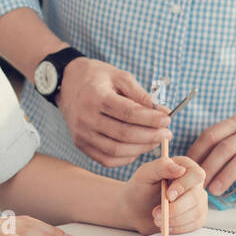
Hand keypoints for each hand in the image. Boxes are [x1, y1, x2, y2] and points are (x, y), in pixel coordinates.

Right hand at [56, 57, 170, 167]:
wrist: (67, 82)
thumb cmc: (97, 77)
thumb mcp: (120, 76)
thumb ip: (141, 94)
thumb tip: (162, 112)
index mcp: (96, 96)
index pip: (128, 113)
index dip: (151, 119)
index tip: (168, 118)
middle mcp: (86, 117)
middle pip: (124, 134)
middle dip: (151, 136)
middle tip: (167, 133)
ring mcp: (81, 133)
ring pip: (116, 150)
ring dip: (141, 148)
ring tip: (156, 141)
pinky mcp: (80, 144)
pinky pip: (106, 159)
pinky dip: (126, 158)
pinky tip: (138, 148)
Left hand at [121, 155, 206, 234]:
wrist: (136, 209)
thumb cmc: (139, 189)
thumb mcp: (144, 174)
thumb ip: (161, 166)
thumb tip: (180, 168)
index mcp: (184, 166)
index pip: (196, 174)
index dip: (184, 186)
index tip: (168, 196)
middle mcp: (194, 183)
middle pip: (196, 197)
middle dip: (174, 209)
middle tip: (155, 213)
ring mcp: (198, 200)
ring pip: (196, 213)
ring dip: (174, 220)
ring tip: (156, 218)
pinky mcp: (197, 216)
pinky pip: (195, 225)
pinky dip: (178, 228)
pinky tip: (166, 225)